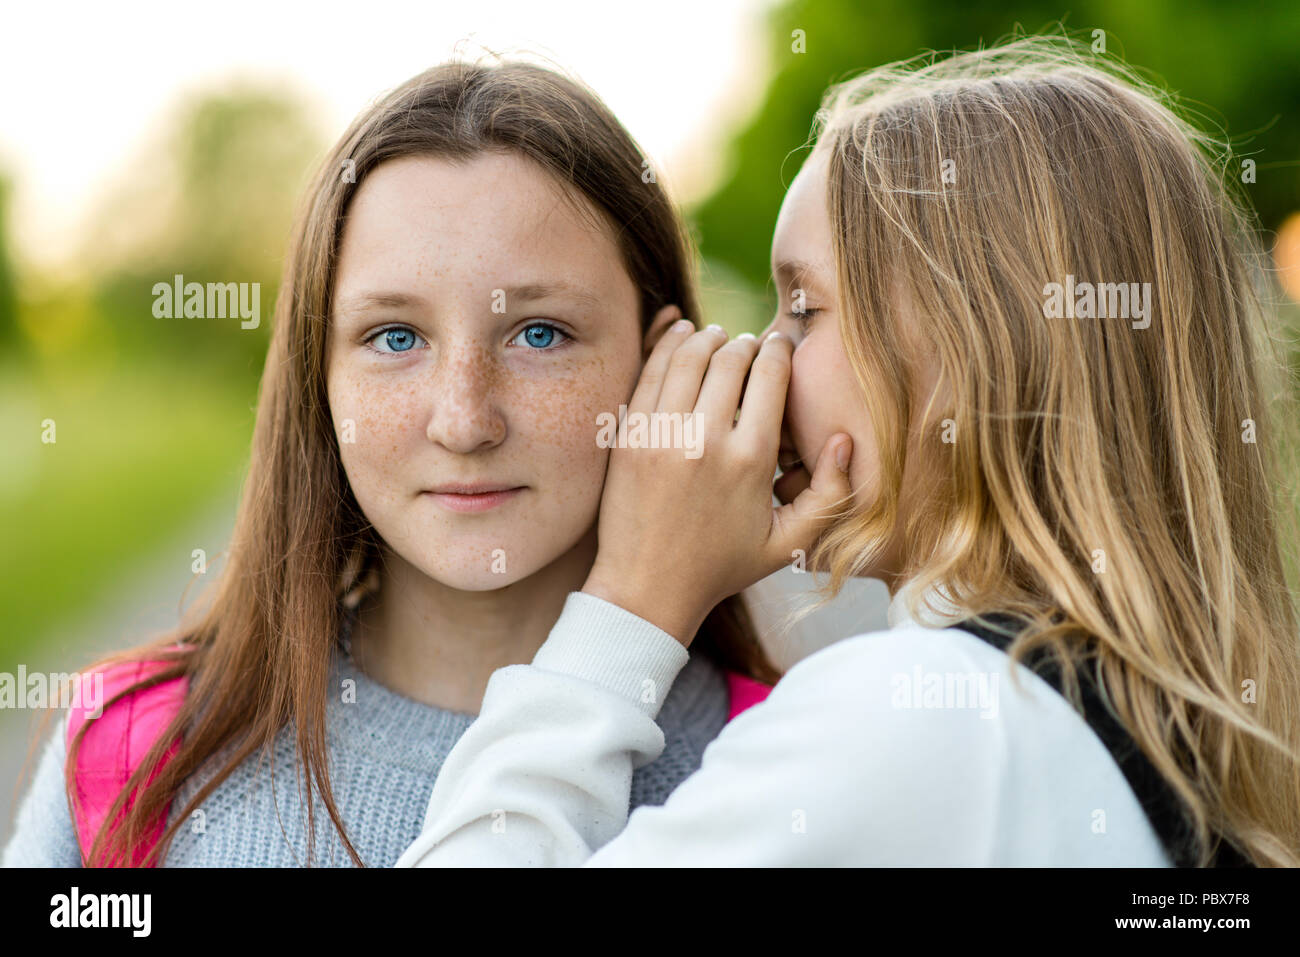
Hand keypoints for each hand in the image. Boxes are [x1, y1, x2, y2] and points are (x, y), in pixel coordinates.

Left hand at [582, 314, 852, 643]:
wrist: (647, 587)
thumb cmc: (721, 566)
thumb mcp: (789, 543)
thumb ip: (831, 494)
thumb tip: (843, 439)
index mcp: (749, 460)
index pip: (770, 376)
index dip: (778, 351)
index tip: (780, 347)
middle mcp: (704, 441)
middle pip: (729, 359)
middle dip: (744, 343)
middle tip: (748, 344)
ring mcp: (660, 435)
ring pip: (686, 357)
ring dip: (704, 337)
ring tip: (715, 336)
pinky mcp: (628, 436)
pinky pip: (649, 372)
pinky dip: (666, 345)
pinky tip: (679, 335)